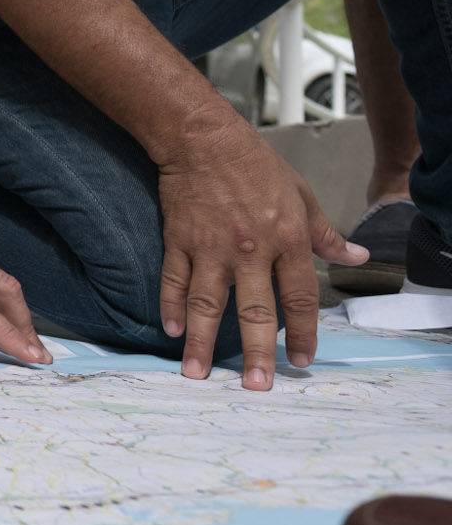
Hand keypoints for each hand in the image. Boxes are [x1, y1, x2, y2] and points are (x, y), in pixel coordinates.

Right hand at [155, 112, 365, 388]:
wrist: (202, 138)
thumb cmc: (255, 164)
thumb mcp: (301, 195)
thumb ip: (326, 234)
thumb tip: (355, 258)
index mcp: (287, 239)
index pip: (299, 298)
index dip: (301, 333)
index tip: (300, 360)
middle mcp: (251, 250)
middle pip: (254, 311)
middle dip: (255, 352)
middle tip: (256, 386)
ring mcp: (211, 247)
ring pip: (207, 304)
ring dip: (201, 341)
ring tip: (196, 372)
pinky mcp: (179, 240)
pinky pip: (174, 279)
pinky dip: (170, 305)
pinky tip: (170, 329)